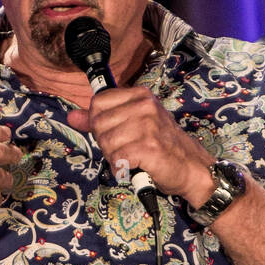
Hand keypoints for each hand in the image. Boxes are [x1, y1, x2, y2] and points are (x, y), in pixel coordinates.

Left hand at [66, 87, 214, 203]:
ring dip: (114, 158)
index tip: (115, 134)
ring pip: (106, 143)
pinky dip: (121, 169)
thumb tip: (72, 117)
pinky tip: (133, 167)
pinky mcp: (148, 147)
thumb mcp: (134, 126)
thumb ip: (102, 120)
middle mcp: (144, 106)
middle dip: (107, 144)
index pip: (98, 103)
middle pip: (99, 124)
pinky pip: (117, 158)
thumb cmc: (163, 148)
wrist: (192, 168)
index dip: (99, 124)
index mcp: (140, 96)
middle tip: (126, 150)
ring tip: (131, 159)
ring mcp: (147, 126)